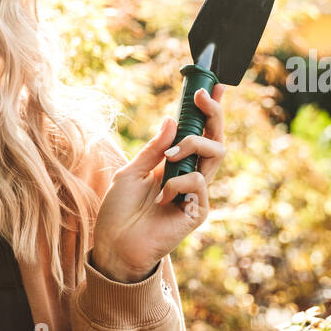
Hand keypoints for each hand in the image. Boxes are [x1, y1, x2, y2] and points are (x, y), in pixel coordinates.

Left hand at [91, 83, 227, 281]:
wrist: (114, 245)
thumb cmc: (119, 211)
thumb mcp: (131, 172)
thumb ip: (154, 148)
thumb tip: (171, 119)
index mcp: (175, 164)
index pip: (200, 132)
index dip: (210, 111)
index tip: (214, 85)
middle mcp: (190, 175)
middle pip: (216, 139)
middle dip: (213, 114)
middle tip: (202, 97)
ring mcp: (196, 193)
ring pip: (216, 154)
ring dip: (192, 145)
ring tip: (169, 156)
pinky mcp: (198, 211)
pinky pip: (199, 183)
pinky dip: (178, 182)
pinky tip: (160, 197)